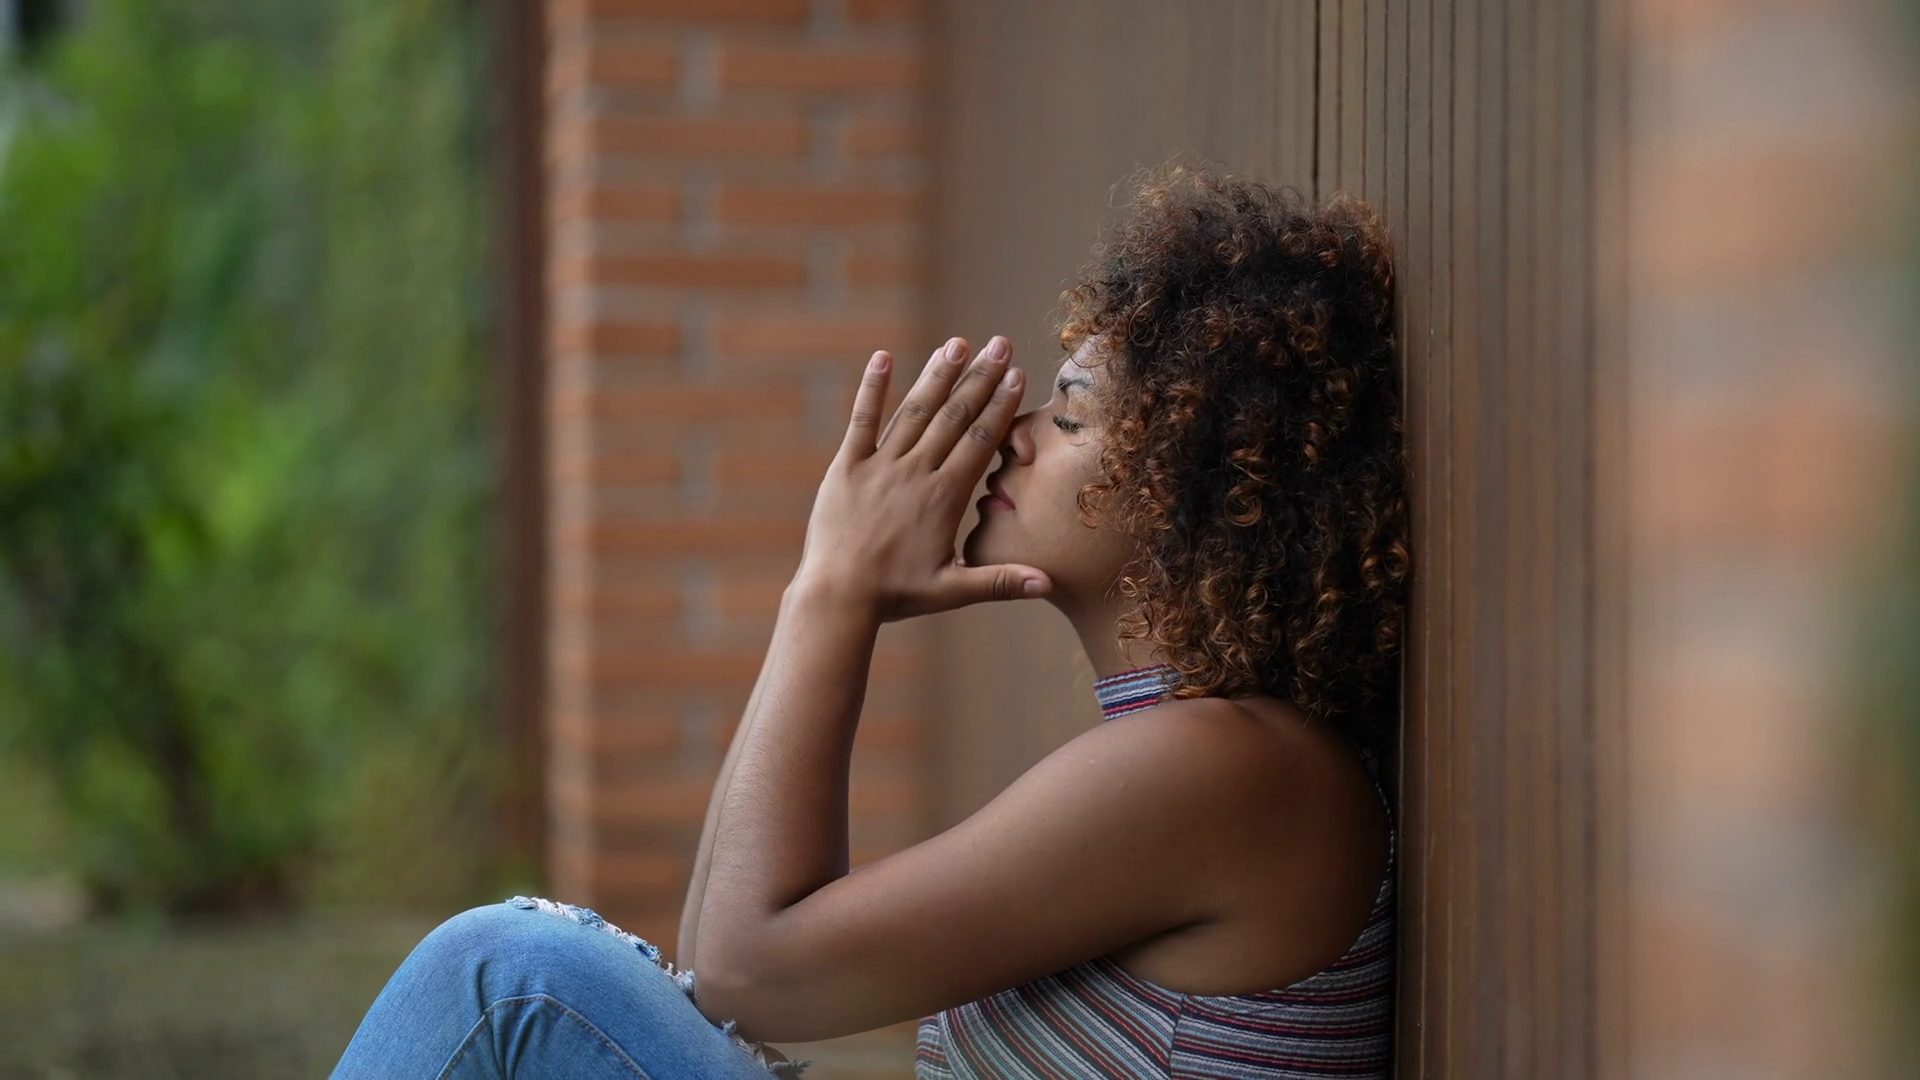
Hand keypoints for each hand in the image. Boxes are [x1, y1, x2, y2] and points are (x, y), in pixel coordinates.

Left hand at [795, 335, 1050, 620]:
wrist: (838, 595)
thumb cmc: (896, 595)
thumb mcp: (952, 590)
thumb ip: (1001, 581)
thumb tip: (1048, 583)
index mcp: (945, 496)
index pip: (980, 440)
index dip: (1001, 405)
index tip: (1017, 374)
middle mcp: (915, 472)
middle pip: (954, 416)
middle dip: (980, 378)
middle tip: (1000, 345)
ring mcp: (880, 465)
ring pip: (915, 411)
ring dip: (937, 375)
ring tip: (958, 344)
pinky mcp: (847, 467)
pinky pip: (861, 420)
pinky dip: (872, 388)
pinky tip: (882, 358)